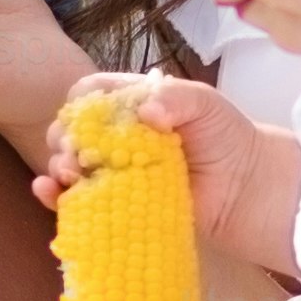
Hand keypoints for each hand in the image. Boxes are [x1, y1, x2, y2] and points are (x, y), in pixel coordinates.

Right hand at [38, 69, 295, 273]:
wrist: (250, 187)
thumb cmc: (228, 137)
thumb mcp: (205, 104)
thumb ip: (176, 97)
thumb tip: (145, 110)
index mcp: (134, 105)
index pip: (92, 94)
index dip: (80, 103)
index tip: (81, 118)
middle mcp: (119, 137)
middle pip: (75, 131)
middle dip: (65, 139)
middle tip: (75, 152)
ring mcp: (118, 173)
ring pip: (73, 166)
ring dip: (60, 167)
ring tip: (70, 174)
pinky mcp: (121, 206)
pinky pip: (83, 202)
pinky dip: (59, 198)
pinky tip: (51, 194)